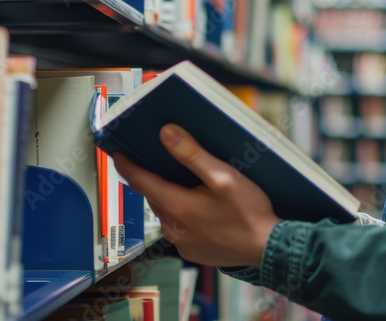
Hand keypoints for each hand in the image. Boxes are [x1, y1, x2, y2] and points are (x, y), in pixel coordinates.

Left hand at [112, 124, 279, 267]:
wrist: (268, 248)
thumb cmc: (249, 213)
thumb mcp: (223, 176)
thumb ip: (192, 154)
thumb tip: (167, 133)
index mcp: (177, 207)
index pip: (139, 181)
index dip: (126, 164)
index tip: (117, 152)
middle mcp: (173, 227)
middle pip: (153, 195)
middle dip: (153, 177)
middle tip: (159, 160)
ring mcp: (181, 242)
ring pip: (166, 211)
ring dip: (169, 195)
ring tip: (184, 181)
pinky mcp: (192, 251)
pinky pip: (178, 226)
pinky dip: (182, 213)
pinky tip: (200, 206)